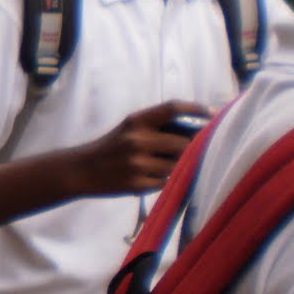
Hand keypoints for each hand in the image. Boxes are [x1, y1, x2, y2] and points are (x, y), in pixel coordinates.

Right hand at [73, 100, 208, 195]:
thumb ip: (158, 127)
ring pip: (178, 165)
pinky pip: (165, 182)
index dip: (197, 109)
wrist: (80, 170)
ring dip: (179, 167)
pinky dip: (165, 181)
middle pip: (184, 142)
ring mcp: (136, 164)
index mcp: (136, 121)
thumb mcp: (129, 129)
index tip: (214, 113)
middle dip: (193, 149)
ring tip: (167, 166)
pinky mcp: (136, 185)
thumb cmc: (111, 147)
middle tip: (196, 151)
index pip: (173, 108)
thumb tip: (201, 128)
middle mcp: (136, 140)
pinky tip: (152, 178)